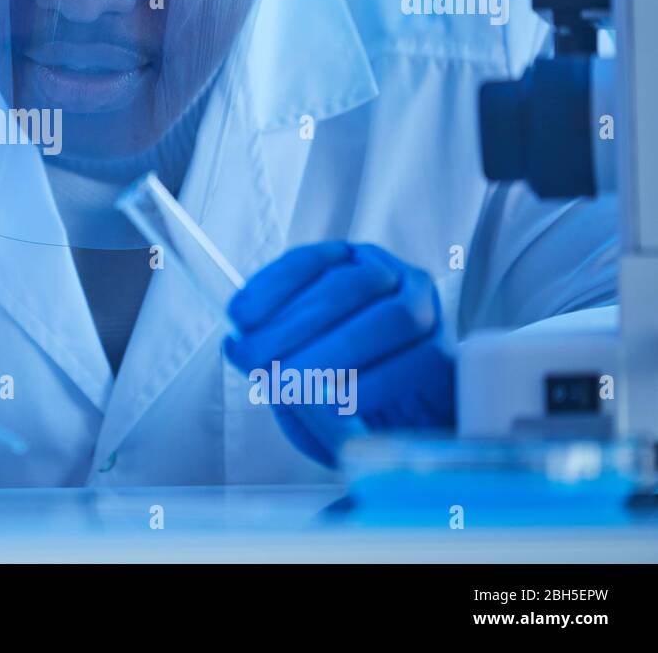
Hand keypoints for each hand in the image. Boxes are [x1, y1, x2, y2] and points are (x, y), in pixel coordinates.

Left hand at [224, 241, 453, 467]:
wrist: (408, 424)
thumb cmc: (343, 391)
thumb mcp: (295, 370)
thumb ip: (267, 358)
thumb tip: (236, 347)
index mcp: (347, 266)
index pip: (309, 261)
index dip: (271, 286)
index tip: (237, 318)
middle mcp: (391, 277)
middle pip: (347, 286)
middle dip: (293, 326)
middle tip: (255, 363)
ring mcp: (427, 312)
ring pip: (392, 316)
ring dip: (336, 351)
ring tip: (294, 385)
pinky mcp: (448, 355)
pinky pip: (419, 360)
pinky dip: (375, 382)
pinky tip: (341, 400)